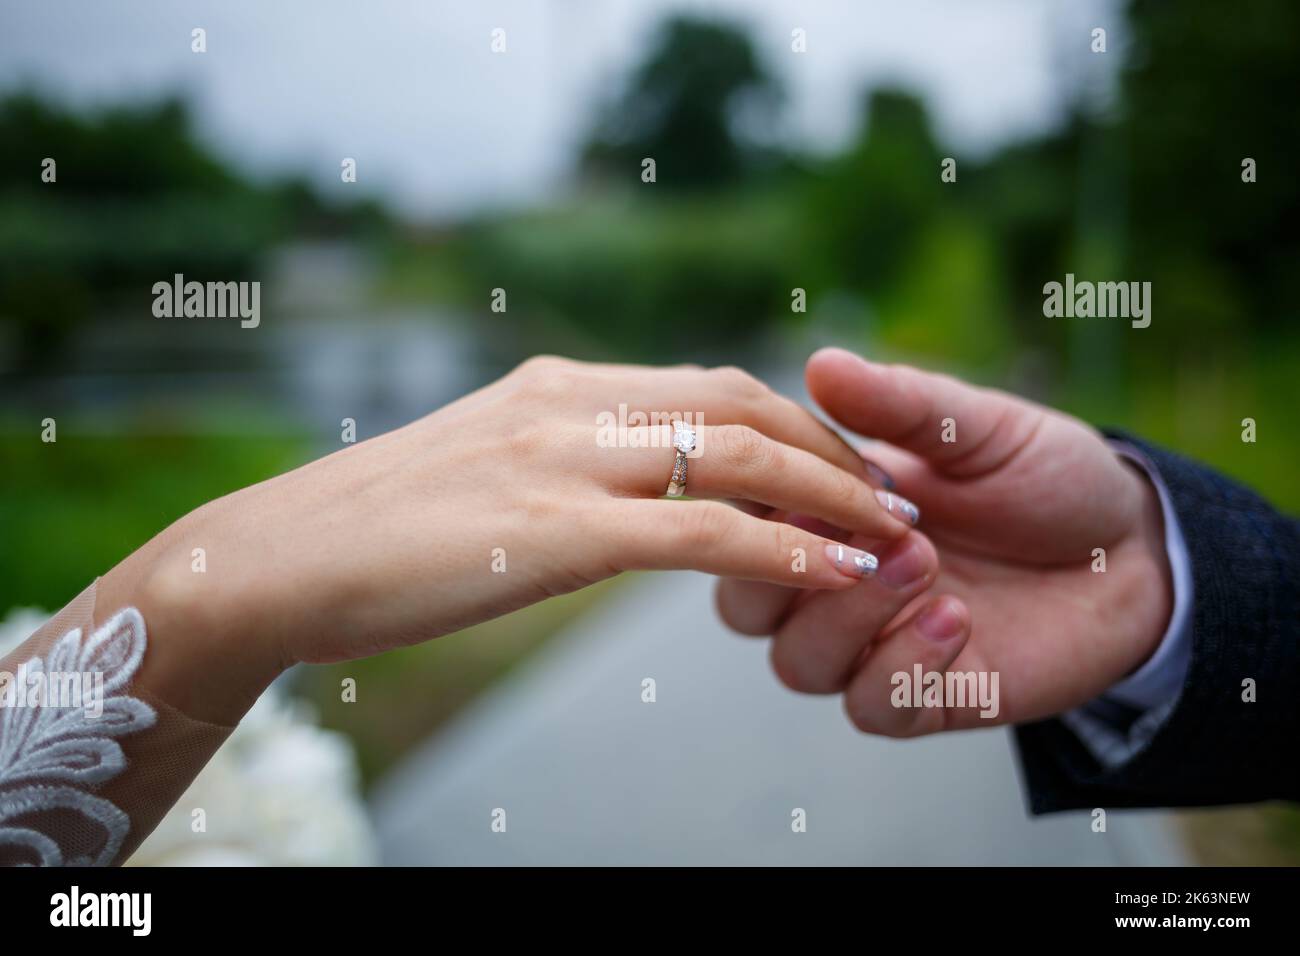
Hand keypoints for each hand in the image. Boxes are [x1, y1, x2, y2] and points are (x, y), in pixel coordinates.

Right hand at [97, 356, 916, 724]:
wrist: (282, 559)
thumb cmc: (376, 529)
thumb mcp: (482, 469)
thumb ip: (555, 462)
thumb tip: (611, 493)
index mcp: (560, 385)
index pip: (709, 384)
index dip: (794, 419)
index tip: (842, 462)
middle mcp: (574, 403)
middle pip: (743, 402)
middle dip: (833, 447)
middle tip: (893, 494)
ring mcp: (567, 460)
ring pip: (739, 457)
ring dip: (832, 492)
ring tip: (894, 534)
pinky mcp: (559, 530)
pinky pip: (702, 532)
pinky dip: (783, 547)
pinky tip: (836, 569)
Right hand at [716, 347, 1173, 735]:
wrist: (1134, 551)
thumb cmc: (1045, 477)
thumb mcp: (974, 426)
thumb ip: (899, 405)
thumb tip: (822, 363)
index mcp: (827, 513)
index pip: (749, 517)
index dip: (762, 500)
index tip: (812, 472)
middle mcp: (833, 585)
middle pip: (744, 602)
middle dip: (790, 566)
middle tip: (865, 530)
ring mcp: (871, 645)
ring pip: (798, 661)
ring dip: (849, 614)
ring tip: (924, 560)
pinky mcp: (920, 699)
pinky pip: (869, 706)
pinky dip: (900, 666)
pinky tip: (956, 619)